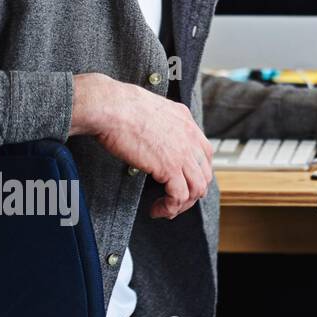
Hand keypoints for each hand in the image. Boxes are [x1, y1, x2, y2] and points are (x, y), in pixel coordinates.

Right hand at [71, 73, 213, 219]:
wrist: (111, 107)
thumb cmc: (120, 106)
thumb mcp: (152, 109)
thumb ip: (161, 123)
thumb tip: (153, 137)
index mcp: (186, 121)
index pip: (204, 153)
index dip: (196, 172)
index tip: (182, 182)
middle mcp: (190, 137)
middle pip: (205, 174)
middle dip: (191, 192)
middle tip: (174, 201)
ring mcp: (183, 153)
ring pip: (197, 188)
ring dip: (182, 204)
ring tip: (165, 209)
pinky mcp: (169, 168)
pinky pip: (180, 196)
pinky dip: (170, 208)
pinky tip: (157, 209)